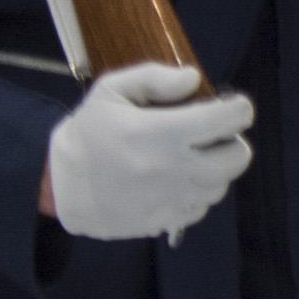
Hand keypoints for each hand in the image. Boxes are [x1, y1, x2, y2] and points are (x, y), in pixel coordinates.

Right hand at [45, 57, 254, 242]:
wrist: (61, 187)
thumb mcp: (110, 92)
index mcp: (164, 133)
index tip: (230, 106)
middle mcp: (176, 169)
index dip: (238, 108)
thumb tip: (193, 79)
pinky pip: (201, 208)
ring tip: (193, 157)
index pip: (229, 120)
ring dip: (216, 169)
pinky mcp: (166, 220)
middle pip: (238, 158)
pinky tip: (177, 180)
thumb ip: (154, 78)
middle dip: (232, 141)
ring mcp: (173, 200)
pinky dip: (198, 193)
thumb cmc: (88, 135)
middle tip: (213, 135)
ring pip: (222, 185)